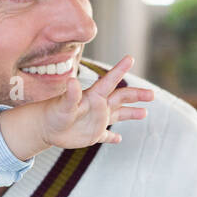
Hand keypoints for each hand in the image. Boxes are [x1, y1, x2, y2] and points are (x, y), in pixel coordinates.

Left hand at [38, 55, 152, 148]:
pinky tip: (119, 139)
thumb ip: (70, 95)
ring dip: (131, 114)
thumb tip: (72, 81)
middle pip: (121, 98)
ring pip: (118, 115)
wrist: (43, 128)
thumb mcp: (63, 105)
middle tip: (152, 95)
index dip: (120, 70)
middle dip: (137, 96)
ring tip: (145, 113)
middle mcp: (98, 107)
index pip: (110, 81)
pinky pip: (105, 135)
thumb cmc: (53, 114)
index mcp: (94, 97)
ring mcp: (96, 120)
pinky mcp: (92, 134)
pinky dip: (112, 137)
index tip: (130, 58)